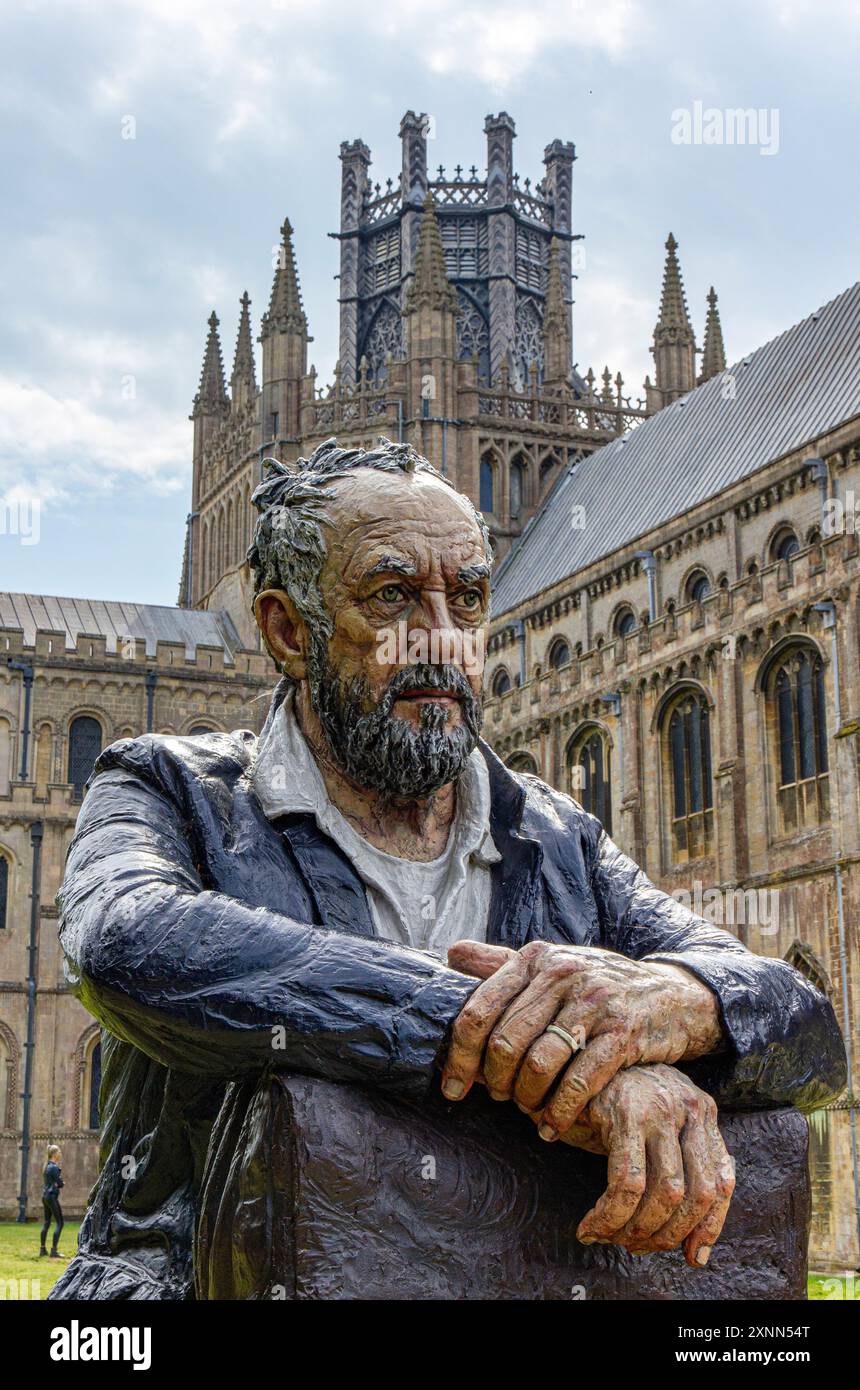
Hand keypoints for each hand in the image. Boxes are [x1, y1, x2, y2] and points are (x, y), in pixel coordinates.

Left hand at [441, 939, 721, 1136]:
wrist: (672, 996)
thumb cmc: (598, 987)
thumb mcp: (552, 966)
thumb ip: (501, 963)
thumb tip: (452, 953)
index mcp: (535, 958)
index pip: (478, 1011)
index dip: (459, 1056)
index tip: (452, 1088)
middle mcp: (562, 973)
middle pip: (504, 1043)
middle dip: (495, 1083)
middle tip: (501, 1100)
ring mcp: (594, 1001)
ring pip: (538, 1064)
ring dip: (527, 1100)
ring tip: (528, 1112)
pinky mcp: (623, 1031)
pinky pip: (579, 1081)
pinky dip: (560, 1112)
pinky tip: (554, 1126)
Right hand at [524, 1063, 735, 1266]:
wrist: (571, 1062)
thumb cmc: (614, 1105)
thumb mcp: (657, 1134)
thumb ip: (684, 1175)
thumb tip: (699, 1253)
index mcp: (703, 1112)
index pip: (721, 1182)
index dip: (708, 1227)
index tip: (691, 1257)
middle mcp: (688, 1106)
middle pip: (694, 1193)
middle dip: (666, 1234)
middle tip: (638, 1247)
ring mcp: (658, 1107)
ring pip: (664, 1192)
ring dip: (637, 1229)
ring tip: (612, 1238)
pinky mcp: (624, 1112)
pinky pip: (626, 1183)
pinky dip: (609, 1215)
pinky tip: (592, 1226)